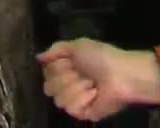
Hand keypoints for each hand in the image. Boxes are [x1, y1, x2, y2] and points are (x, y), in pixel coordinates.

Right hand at [37, 39, 159, 120]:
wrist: (122, 73)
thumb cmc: (102, 57)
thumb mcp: (78, 45)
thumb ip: (56, 49)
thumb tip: (38, 57)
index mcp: (66, 69)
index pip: (46, 73)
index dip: (57, 67)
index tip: (70, 62)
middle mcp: (68, 86)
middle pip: (48, 88)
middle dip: (66, 77)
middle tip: (82, 72)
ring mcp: (75, 101)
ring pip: (59, 100)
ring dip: (77, 87)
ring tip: (92, 83)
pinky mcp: (83, 113)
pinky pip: (72, 108)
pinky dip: (84, 98)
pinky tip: (95, 93)